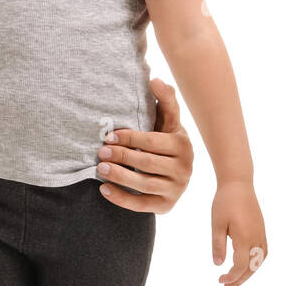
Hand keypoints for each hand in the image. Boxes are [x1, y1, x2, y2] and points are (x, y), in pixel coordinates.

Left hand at [96, 78, 194, 212]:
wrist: (173, 173)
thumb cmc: (164, 141)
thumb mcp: (167, 121)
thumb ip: (164, 101)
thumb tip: (155, 79)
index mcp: (182, 145)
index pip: (153, 142)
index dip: (130, 138)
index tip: (109, 136)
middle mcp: (184, 169)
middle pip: (148, 163)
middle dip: (122, 157)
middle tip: (101, 151)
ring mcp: (176, 189)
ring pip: (144, 184)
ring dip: (120, 176)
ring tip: (100, 169)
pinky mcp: (166, 206)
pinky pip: (141, 205)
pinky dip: (121, 198)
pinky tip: (104, 190)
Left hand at [212, 180, 266, 285]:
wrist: (238, 184)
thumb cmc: (224, 202)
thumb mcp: (217, 224)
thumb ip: (218, 245)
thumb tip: (218, 265)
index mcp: (244, 238)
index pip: (240, 266)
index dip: (232, 277)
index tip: (220, 280)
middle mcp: (256, 238)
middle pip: (252, 267)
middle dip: (240, 279)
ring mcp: (261, 234)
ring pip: (260, 261)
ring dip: (249, 272)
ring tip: (236, 279)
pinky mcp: (262, 230)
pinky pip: (264, 252)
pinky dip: (257, 263)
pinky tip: (247, 265)